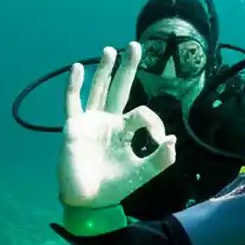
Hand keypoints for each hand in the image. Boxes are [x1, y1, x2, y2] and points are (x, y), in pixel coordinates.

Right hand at [58, 43, 176, 208]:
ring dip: (104, 70)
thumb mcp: (144, 172)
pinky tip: (78, 68)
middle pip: (120, 88)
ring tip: (110, 50)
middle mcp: (109, 121)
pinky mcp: (74, 126)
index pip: (143, 112)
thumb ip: (161, 159)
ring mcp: (91, 121)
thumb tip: (173, 139)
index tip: (160, 139)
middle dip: (128, 68)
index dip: (155, 121)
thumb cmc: (114, 187)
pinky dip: (74, 85)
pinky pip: (72, 102)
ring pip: (98, 89)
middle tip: (135, 45)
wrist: (89, 199)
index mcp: (125, 130)